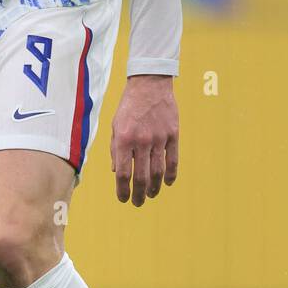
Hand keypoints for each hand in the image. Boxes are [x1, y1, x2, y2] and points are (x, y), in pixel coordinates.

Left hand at [110, 75, 177, 206]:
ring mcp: (159, 138)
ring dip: (154, 188)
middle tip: (137, 203)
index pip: (123, 173)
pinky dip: (171, 175)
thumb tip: (116, 172)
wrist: (149, 84)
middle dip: (138, 194)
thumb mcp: (115, 126)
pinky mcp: (173, 135)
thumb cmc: (129, 106)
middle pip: (141, 177)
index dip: (122, 190)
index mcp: (123, 139)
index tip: (123, 199)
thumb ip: (115, 150)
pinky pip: (173, 160)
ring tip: (150, 195)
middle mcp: (141, 141)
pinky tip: (167, 183)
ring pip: (157, 172)